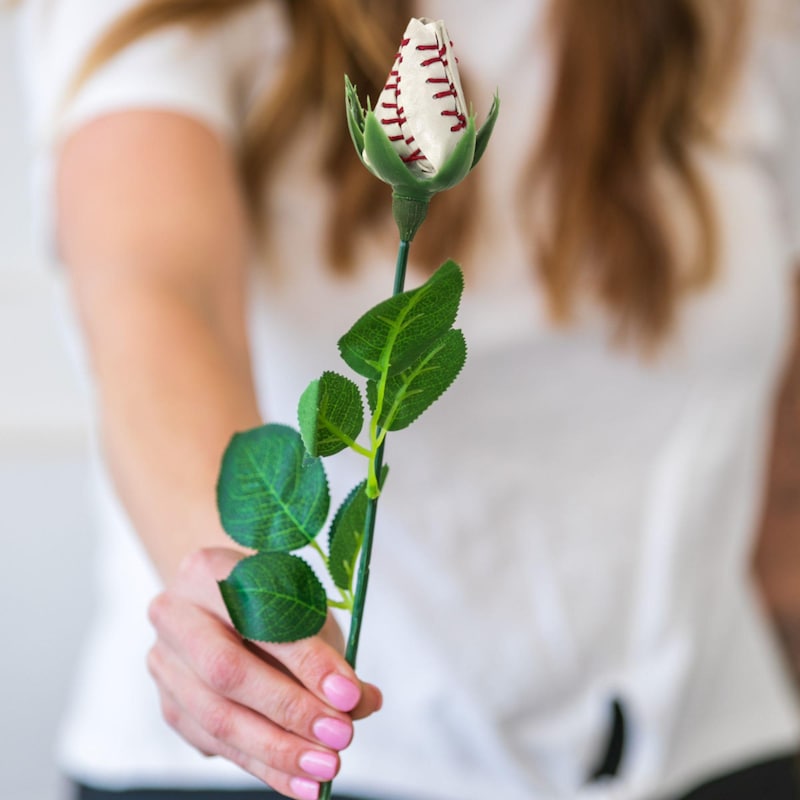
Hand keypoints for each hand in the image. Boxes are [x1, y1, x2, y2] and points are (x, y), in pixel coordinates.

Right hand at [147, 547, 382, 799]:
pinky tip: (301, 782)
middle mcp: (174, 614)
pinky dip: (264, 767)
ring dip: (278, 749)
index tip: (350, 692)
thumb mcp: (304, 607)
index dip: (306, 659)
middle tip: (341, 734)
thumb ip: (329, 651)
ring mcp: (165, 663)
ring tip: (326, 767)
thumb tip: (363, 701)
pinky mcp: (169, 705)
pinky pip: (216, 745)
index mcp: (209, 570)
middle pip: (226, 671)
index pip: (258, 616)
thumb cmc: (270, 599)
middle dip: (289, 709)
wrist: (224, 602)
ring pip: (217, 717)